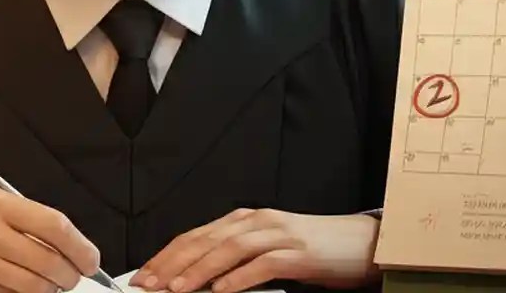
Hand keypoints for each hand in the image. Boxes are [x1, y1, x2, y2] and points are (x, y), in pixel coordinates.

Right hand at [0, 187, 101, 292]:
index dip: (81, 247)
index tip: (90, 260)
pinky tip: (14, 288)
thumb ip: (24, 221)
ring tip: (45, 283)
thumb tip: (69, 249)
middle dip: (69, 275)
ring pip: (32, 287)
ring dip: (47, 289)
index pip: (54, 225)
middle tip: (71, 277)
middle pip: (49, 261)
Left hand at [129, 208, 379, 292]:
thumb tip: (198, 282)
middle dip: (172, 264)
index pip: (195, 235)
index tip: (143, 276)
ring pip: (229, 249)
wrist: (363, 244)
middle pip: (205, 240)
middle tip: (148, 285)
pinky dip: (239, 278)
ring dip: (199, 271)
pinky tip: (221, 291)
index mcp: (246, 219)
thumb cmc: (315, 252)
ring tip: (176, 289)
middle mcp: (258, 221)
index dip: (165, 255)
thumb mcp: (269, 251)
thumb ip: (236, 260)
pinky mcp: (300, 253)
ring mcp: (279, 234)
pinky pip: (264, 264)